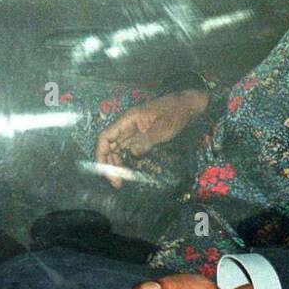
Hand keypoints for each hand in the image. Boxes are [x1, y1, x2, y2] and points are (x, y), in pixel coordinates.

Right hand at [95, 90, 209, 186]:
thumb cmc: (176, 113)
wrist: (188, 106)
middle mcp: (127, 126)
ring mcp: (134, 132)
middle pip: (109, 146)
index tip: (104, 171)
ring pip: (118, 150)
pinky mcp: (141, 137)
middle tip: (116, 183)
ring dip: (117, 165)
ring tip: (121, 182)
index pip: (105, 137)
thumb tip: (132, 154)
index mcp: (128, 119)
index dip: (101, 154)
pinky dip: (126, 161)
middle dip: (109, 165)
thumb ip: (146, 141)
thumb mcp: (162, 128)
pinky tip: (130, 173)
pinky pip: (129, 150)